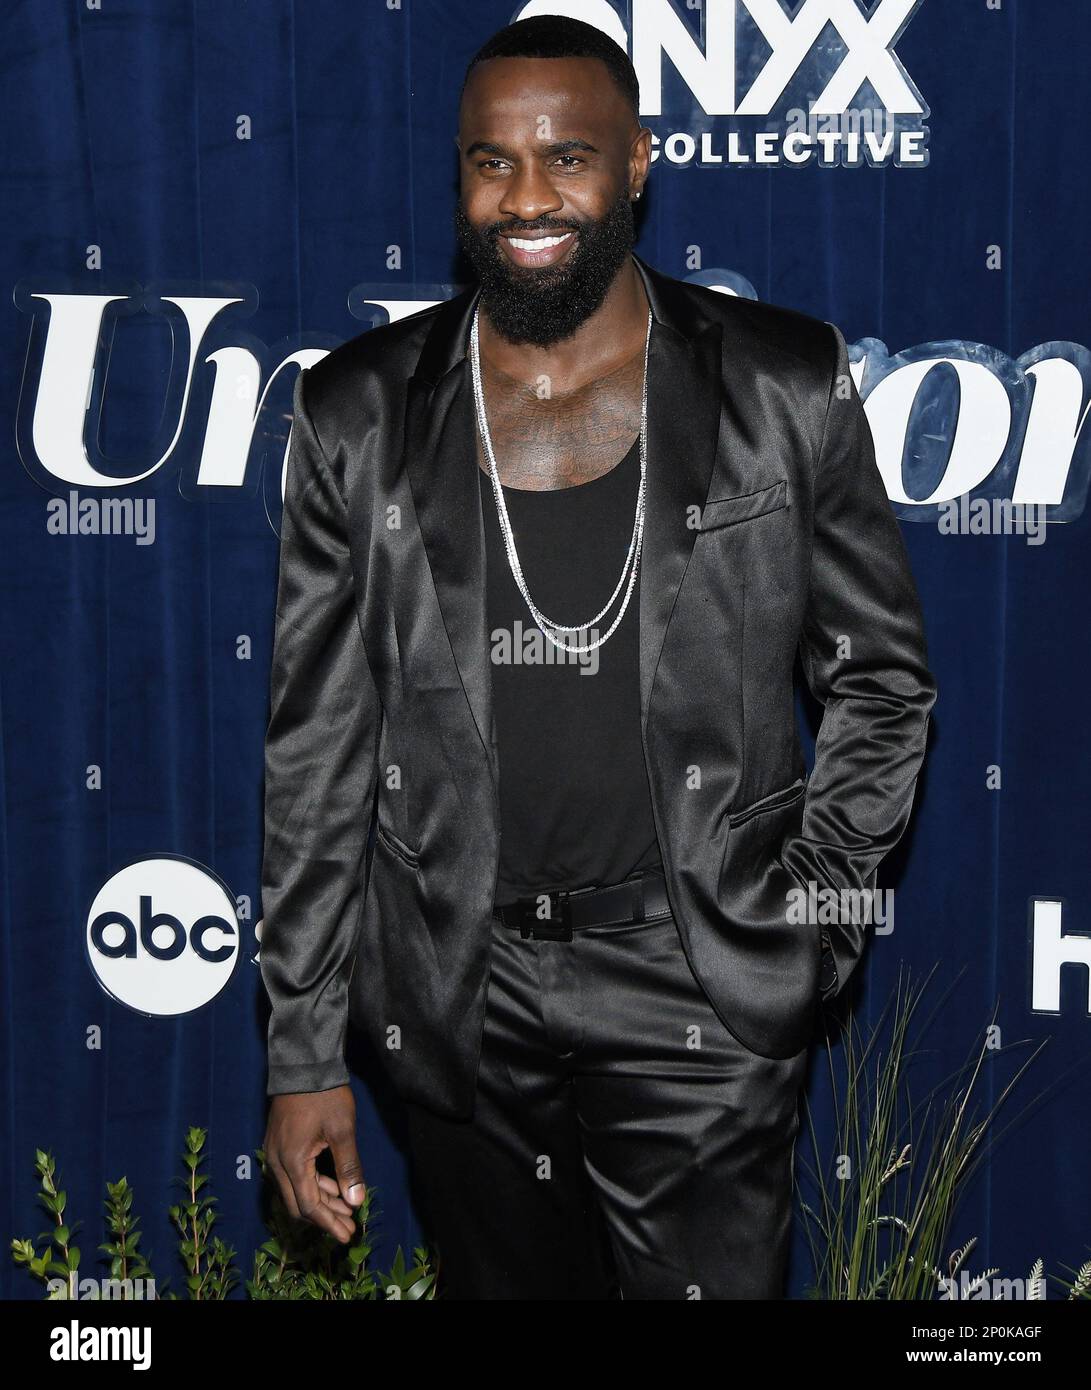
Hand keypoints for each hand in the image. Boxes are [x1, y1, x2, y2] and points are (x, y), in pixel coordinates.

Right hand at [263, 1085, 364, 1243]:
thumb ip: (348, 1168)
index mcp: (292, 1162)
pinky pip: (291, 1176)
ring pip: (294, 1191)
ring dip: (319, 1202)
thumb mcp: (342, 1130)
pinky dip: (311, 1185)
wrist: (302, 1063)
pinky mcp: (277, 1145)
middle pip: (297, 1204)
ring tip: (346, 1208)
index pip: (309, 1206)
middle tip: (348, 1227)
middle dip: (324, 1218)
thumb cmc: (325, 1095)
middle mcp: (276, 1163)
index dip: (329, 1223)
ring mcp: (273, 1153)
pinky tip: (331, 1187)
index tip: (347, 1235)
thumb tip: (356, 1202)